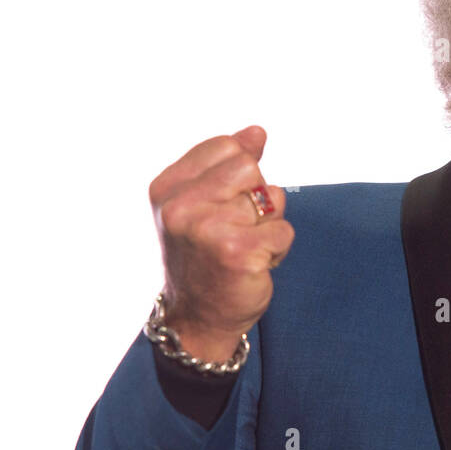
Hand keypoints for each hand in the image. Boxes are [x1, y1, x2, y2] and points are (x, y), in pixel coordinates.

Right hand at [148, 125, 294, 359]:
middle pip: (250, 168)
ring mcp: (207, 230)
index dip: (240, 175)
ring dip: (268, 225)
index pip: (226, 147)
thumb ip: (227, 164)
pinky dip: (278, 249)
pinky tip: (254, 265)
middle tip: (237, 229)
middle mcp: (180, 207)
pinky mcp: (237, 253)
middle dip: (256, 197)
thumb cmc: (205, 256)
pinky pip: (283, 231)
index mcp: (167, 188)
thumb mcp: (204, 203)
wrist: (197, 318)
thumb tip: (256, 132)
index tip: (223, 205)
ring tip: (244, 248)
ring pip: (271, 199)